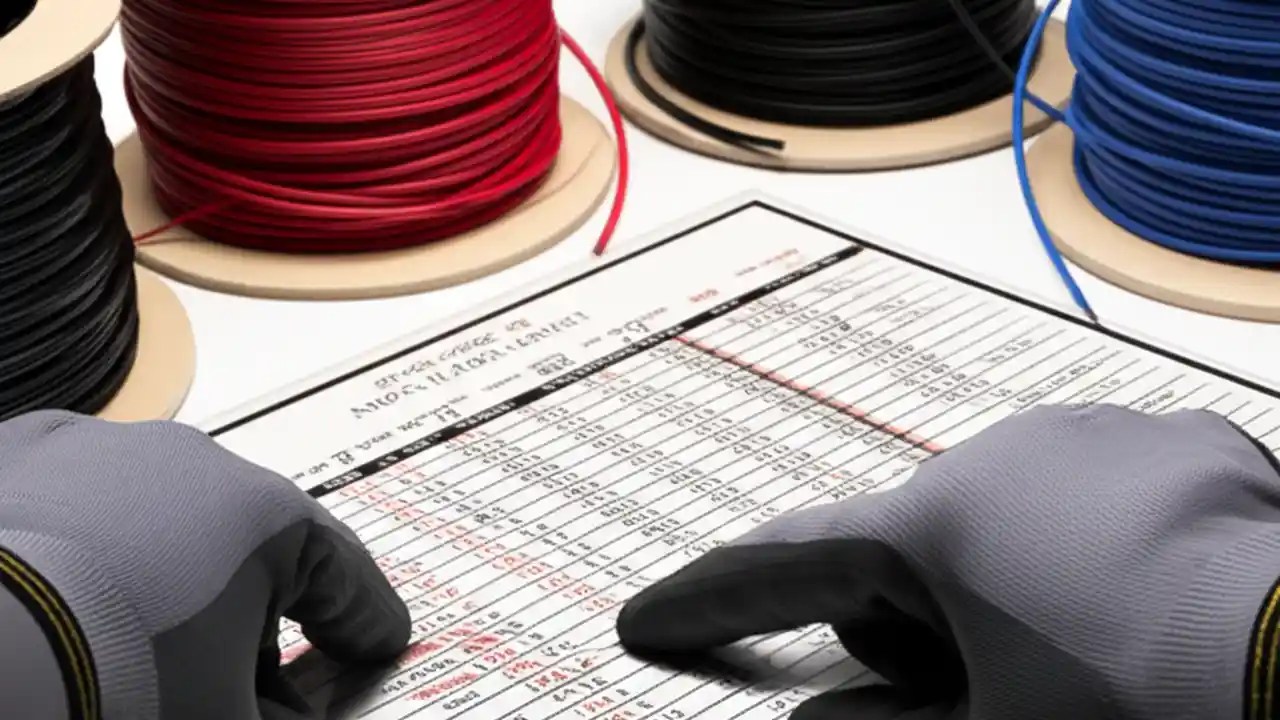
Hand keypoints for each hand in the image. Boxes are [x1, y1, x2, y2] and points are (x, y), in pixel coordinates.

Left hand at [0, 411, 409, 718]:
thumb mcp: (224, 717)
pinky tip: (76, 592)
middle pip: (254, 542)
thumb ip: (284, 719)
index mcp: (266, 516)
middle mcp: (198, 463)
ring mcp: (111, 450)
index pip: (343, 573)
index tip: (376, 642)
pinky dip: (93, 541)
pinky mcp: (33, 453)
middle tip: (250, 669)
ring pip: (168, 514)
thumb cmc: (114, 681)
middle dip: (259, 608)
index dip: (365, 619)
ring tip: (142, 637)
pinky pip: (83, 497)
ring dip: (174, 571)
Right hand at [616, 404, 1279, 719]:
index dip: (710, 602)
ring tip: (1075, 655)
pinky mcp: (1170, 442)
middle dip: (908, 626)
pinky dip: (1082, 555)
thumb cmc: (1143, 704)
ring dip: (998, 591)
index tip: (648, 618)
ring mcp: (1089, 436)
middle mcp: (999, 455)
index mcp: (936, 523)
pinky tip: (1142, 609)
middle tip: (970, 695)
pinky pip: (1086, 498)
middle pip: (900, 552)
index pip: (783, 562)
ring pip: (994, 522)